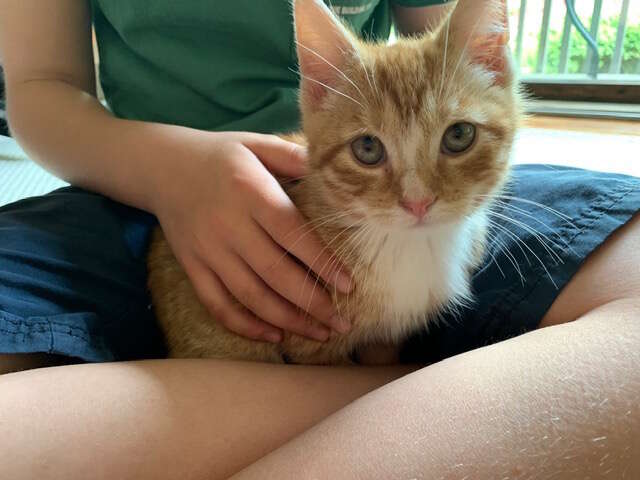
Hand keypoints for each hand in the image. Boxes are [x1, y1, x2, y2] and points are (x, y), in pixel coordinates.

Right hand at [152, 131, 352, 342]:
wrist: (162, 166)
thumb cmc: (221, 156)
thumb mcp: (257, 143)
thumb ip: (294, 156)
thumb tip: (335, 170)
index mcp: (248, 190)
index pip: (291, 233)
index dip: (321, 262)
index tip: (348, 285)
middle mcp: (226, 224)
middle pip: (274, 273)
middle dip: (312, 302)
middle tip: (342, 322)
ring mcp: (206, 249)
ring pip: (249, 296)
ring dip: (287, 320)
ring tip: (319, 334)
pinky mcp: (191, 267)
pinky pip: (217, 304)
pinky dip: (246, 326)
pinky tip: (275, 335)